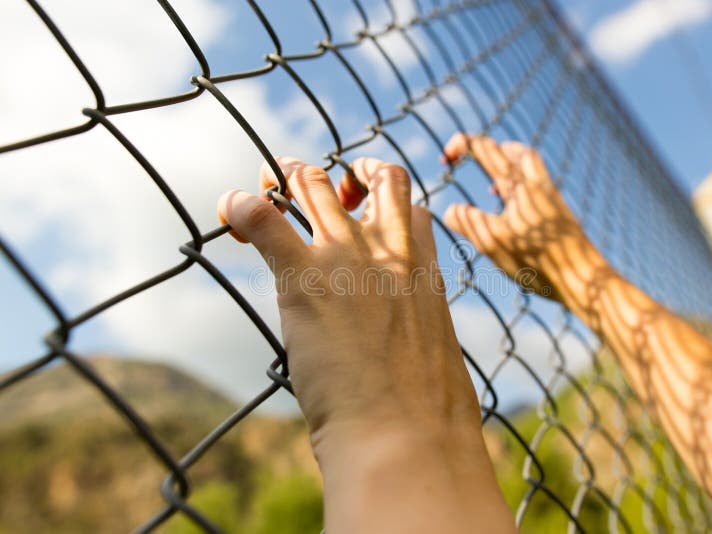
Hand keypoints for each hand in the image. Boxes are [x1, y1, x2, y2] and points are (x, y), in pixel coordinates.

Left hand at [217, 156, 480, 448]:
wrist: (406, 436)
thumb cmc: (427, 417)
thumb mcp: (437, 361)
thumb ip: (421, 342)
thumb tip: (419, 368)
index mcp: (425, 273)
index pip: (412, 210)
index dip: (388, 206)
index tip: (366, 220)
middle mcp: (391, 252)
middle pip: (374, 179)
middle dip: (345, 175)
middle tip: (315, 189)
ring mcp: (347, 258)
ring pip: (314, 183)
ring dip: (289, 176)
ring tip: (271, 182)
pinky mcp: (303, 278)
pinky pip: (263, 218)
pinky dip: (240, 207)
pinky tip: (228, 211)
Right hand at [442, 134, 590, 302]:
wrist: (584, 278)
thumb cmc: (537, 262)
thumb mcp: (494, 244)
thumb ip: (468, 222)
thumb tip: (453, 209)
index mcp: (516, 185)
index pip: (485, 146)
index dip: (461, 144)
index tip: (445, 161)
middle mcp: (535, 184)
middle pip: (511, 149)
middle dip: (486, 149)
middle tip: (468, 161)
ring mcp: (549, 197)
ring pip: (527, 165)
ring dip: (505, 166)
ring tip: (491, 186)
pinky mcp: (558, 212)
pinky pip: (536, 185)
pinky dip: (518, 186)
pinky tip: (513, 211)